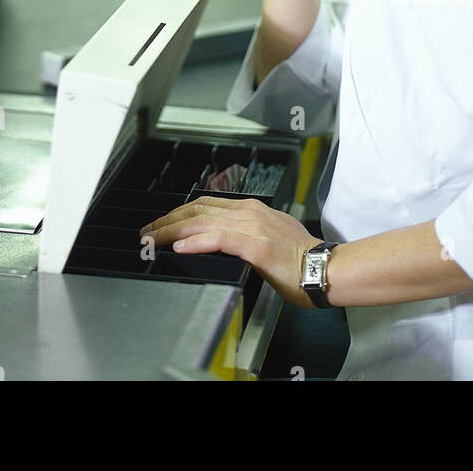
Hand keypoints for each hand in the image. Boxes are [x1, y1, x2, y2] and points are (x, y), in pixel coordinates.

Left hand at [139, 197, 320, 308]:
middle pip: (197, 210)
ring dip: (172, 230)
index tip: (161, 224)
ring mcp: (252, 226)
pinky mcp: (255, 245)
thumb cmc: (301, 260)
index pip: (205, 204)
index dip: (179, 213)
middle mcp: (248, 212)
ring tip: (153, 239)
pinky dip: (196, 241)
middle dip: (168, 220)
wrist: (325, 269)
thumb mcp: (269, 236)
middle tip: (147, 231)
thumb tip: (220, 240)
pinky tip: (181, 246)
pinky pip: (219, 239)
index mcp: (251, 210)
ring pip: (202, 222)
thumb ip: (244, 234)